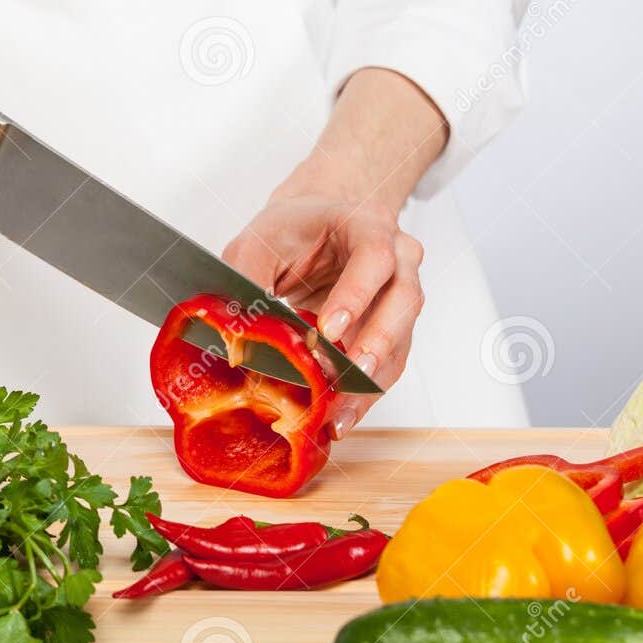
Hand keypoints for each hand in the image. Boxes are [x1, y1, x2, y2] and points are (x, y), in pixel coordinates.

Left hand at [223, 195, 424, 438]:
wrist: (311, 230)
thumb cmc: (289, 231)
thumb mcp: (256, 244)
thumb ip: (247, 279)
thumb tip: (238, 332)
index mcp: (367, 224)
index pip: (375, 256)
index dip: (356, 294)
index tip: (329, 330)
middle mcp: (398, 258)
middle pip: (403, 300)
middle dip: (375, 343)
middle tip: (345, 377)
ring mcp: (401, 294)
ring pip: (401, 341)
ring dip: (370, 382)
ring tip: (338, 415)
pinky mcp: (392, 330)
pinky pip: (388, 365)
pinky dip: (364, 394)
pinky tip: (340, 417)